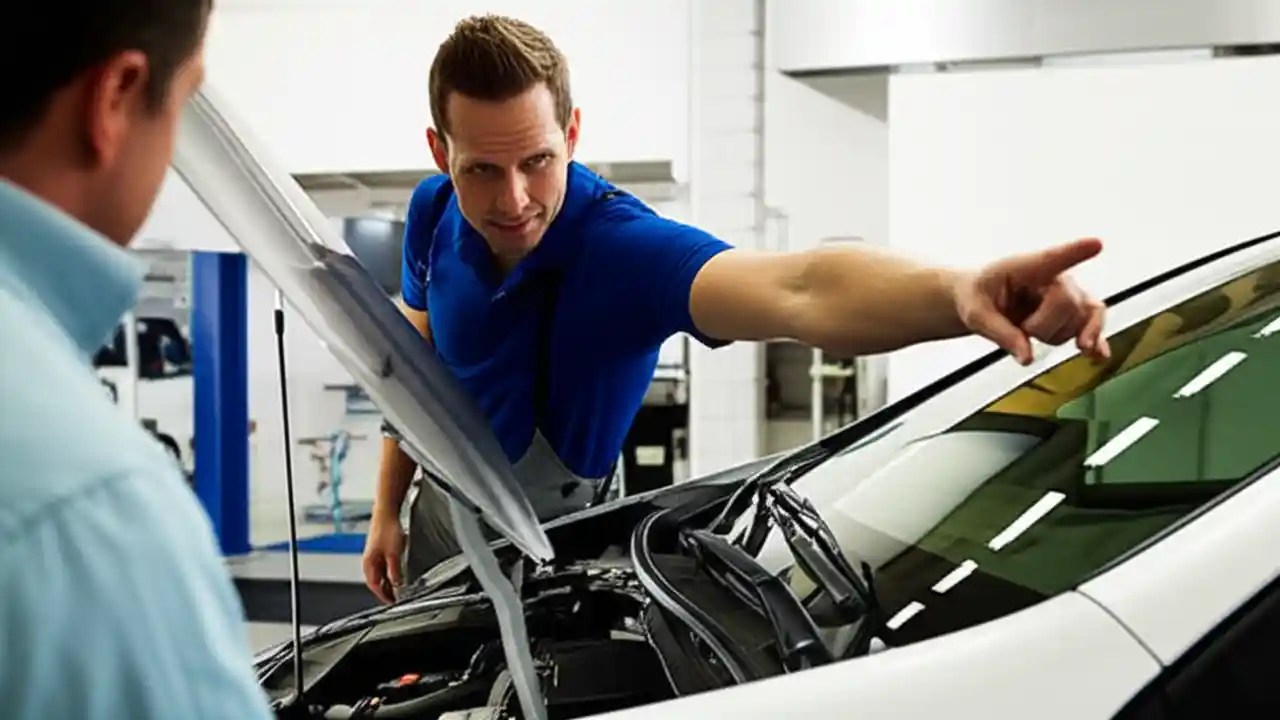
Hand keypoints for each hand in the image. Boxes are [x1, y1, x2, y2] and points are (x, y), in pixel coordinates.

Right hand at [362, 515, 405, 603]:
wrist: (387, 510)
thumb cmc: (387, 528)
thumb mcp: (394, 554)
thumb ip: (395, 571)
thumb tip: (397, 585)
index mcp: (368, 563)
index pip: (374, 586)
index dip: (384, 595)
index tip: (393, 602)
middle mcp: (369, 560)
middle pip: (377, 580)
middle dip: (386, 590)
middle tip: (397, 596)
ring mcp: (374, 553)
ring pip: (381, 572)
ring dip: (389, 580)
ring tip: (400, 586)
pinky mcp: (380, 547)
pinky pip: (384, 564)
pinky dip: (390, 571)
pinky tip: (398, 570)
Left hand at [954, 238, 1110, 365]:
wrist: (980, 300)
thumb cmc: (977, 296)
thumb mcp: (975, 314)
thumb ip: (1001, 334)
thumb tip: (1027, 357)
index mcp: (1025, 267)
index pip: (1053, 258)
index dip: (1075, 252)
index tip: (1096, 244)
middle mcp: (1054, 277)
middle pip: (1068, 303)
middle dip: (1044, 326)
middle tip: (1022, 328)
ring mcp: (1068, 294)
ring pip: (1080, 320)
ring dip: (1056, 336)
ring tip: (1032, 330)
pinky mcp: (1074, 313)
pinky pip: (1094, 323)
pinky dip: (1097, 340)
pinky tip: (1098, 354)